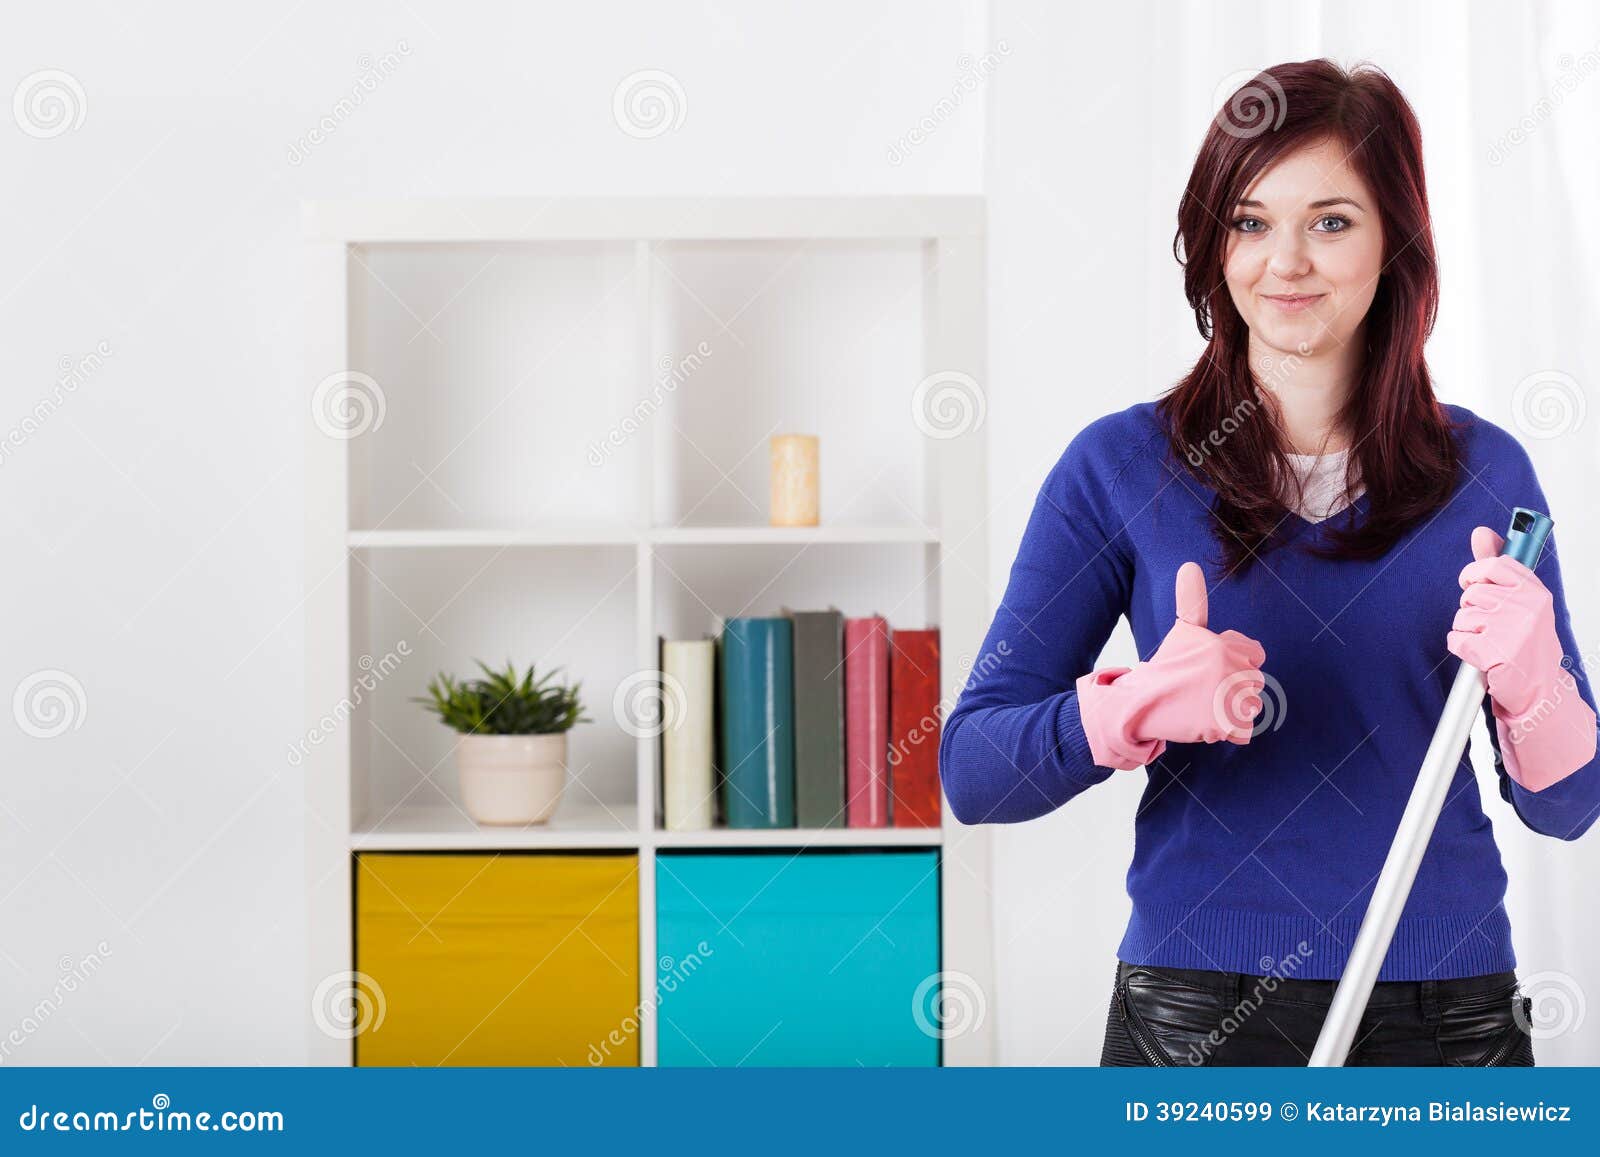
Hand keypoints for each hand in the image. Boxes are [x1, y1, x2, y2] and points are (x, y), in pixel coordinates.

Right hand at [1076, 561, 1268, 769]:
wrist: (1139, 704)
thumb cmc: (1166, 666)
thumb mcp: (1182, 631)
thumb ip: (1191, 601)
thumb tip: (1189, 565)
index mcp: (1223, 646)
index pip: (1255, 655)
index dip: (1235, 664)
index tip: (1210, 669)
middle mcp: (1228, 669)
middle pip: (1253, 685)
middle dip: (1231, 691)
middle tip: (1200, 690)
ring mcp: (1226, 697)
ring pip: (1250, 709)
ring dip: (1230, 713)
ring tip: (1202, 706)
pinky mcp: (1222, 724)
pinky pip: (1242, 733)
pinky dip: (1226, 733)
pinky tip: (1204, 722)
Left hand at [1447, 526, 1561, 715]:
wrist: (1538, 688)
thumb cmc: (1526, 641)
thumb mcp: (1520, 599)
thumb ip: (1497, 565)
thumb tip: (1481, 532)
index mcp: (1535, 591)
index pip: (1492, 564)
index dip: (1474, 574)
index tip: (1474, 583)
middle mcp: (1527, 607)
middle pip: (1471, 592)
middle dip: (1471, 608)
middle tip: (1491, 624)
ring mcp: (1511, 630)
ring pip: (1461, 615)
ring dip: (1466, 630)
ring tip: (1489, 640)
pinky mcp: (1493, 652)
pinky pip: (1455, 639)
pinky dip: (1460, 648)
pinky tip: (1480, 655)